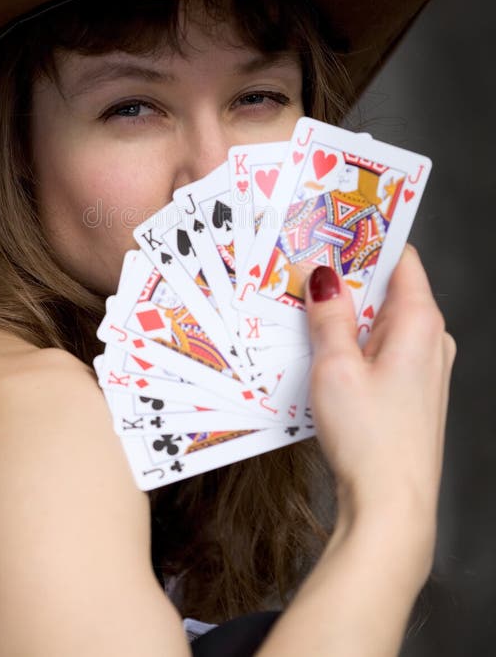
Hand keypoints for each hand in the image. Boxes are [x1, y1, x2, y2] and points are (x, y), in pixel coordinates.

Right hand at [305, 246, 455, 543]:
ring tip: (303, 310)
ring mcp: (425, 367)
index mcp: (420, 322)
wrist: (391, 507)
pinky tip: (322, 351)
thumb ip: (328, 315)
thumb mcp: (335, 367)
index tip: (331, 228)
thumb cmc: (369, 439)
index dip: (365, 239)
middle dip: (346, 278)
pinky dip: (354, 341)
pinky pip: (381, 348)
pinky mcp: (413, 390)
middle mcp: (432, 339)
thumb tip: (321, 276)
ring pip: (381, 320)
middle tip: (303, 269)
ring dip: (345, 314)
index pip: (399, 257)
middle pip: (387, 288)